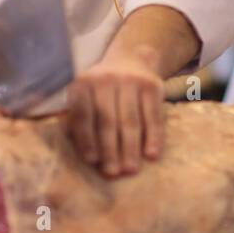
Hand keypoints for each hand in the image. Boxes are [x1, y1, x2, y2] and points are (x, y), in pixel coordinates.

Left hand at [66, 45, 164, 178]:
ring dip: (130, 148)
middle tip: (112, 173)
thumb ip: (81, 121)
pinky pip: (153, 116)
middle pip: (107, 120)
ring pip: (130, 120)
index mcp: (82, 84)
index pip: (83, 115)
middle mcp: (104, 79)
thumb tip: (87, 159)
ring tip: (130, 170)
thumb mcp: (87, 97)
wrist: (131, 59)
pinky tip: (152, 155)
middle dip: (110, 150)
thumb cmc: (102, 92)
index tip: (92, 162)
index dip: (86, 139)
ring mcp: (130, 80)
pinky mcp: (152, 85)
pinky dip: (153, 137)